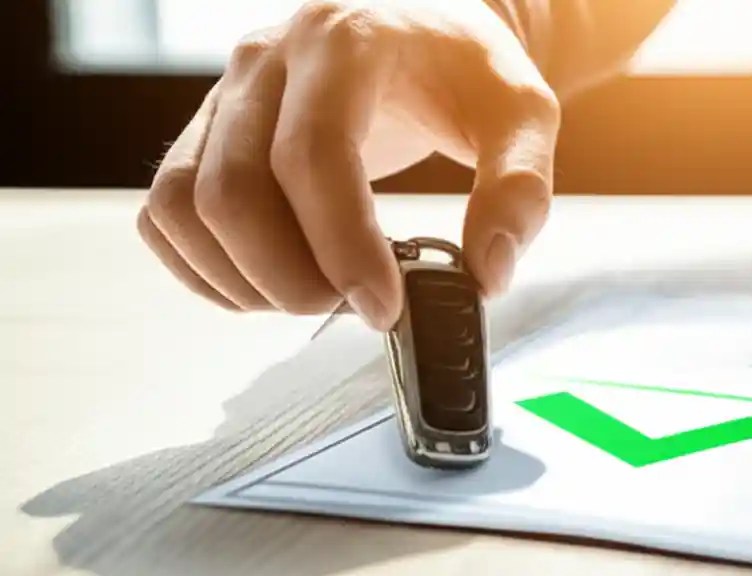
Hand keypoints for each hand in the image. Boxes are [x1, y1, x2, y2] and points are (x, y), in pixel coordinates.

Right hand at [138, 0, 560, 329]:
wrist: (421, 26)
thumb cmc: (466, 68)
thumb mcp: (522, 114)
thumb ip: (518, 190)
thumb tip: (488, 274)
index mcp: (345, 43)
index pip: (312, 153)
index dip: (342, 246)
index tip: (385, 306)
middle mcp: (267, 61)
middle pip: (233, 192)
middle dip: (292, 280)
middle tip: (360, 308)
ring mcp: (225, 95)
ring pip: (183, 207)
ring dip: (245, 281)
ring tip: (320, 296)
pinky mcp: (205, 132)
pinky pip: (166, 213)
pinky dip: (208, 270)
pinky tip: (273, 282)